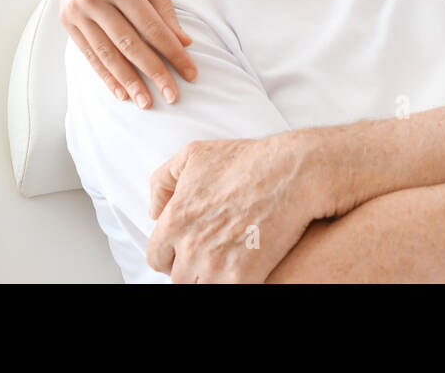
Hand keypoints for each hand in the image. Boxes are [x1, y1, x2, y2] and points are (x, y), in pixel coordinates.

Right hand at [59, 0, 195, 107]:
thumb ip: (166, 10)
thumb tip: (185, 43)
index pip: (151, 27)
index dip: (173, 53)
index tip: (191, 73)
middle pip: (128, 44)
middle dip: (152, 73)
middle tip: (173, 97)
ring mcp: (76, 10)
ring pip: (106, 54)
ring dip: (127, 81)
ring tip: (146, 102)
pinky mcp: (66, 20)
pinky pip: (88, 54)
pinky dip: (105, 75)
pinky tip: (121, 91)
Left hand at [146, 135, 318, 282]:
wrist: (289, 174)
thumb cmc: (246, 162)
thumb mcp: (193, 154)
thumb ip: (163, 182)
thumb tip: (154, 210)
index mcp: (175, 221)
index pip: (156, 257)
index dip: (171, 254)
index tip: (185, 250)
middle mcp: (190, 247)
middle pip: (179, 277)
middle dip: (192, 268)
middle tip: (211, 255)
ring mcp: (216, 266)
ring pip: (202, 286)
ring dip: (212, 276)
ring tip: (228, 261)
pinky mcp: (242, 278)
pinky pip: (228, 289)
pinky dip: (234, 281)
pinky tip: (246, 267)